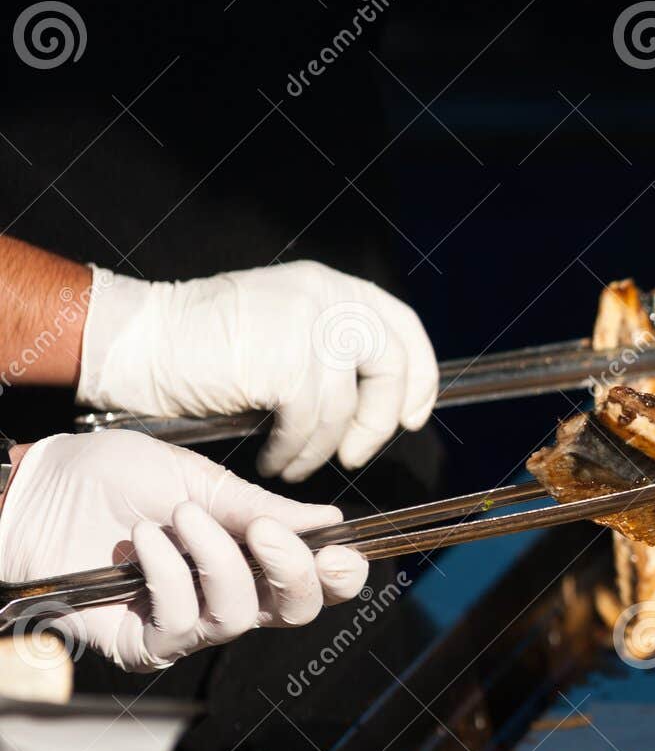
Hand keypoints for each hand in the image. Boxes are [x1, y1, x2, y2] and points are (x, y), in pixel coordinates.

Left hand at [0, 432, 368, 671]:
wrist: (34, 489)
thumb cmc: (109, 479)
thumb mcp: (194, 480)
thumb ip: (258, 508)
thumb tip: (331, 521)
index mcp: (253, 556)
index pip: (318, 582)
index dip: (341, 574)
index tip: (339, 548)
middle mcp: (230, 597)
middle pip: (296, 612)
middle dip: (293, 573)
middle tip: (266, 532)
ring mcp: (187, 625)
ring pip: (238, 617)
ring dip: (216, 561)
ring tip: (179, 517)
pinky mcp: (142, 645)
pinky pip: (181, 626)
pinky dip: (168, 577)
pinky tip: (143, 543)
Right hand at [76, 261, 437, 481]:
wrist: (139, 341)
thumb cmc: (203, 346)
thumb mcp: (283, 328)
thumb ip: (331, 350)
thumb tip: (381, 402)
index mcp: (331, 286)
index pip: (402, 327)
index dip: (419, 376)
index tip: (413, 417)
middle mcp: (326, 297)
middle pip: (391, 365)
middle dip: (379, 421)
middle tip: (356, 454)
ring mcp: (307, 325)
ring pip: (345, 407)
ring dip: (322, 449)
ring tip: (294, 464)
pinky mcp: (286, 362)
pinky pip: (310, 424)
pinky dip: (294, 452)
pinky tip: (273, 459)